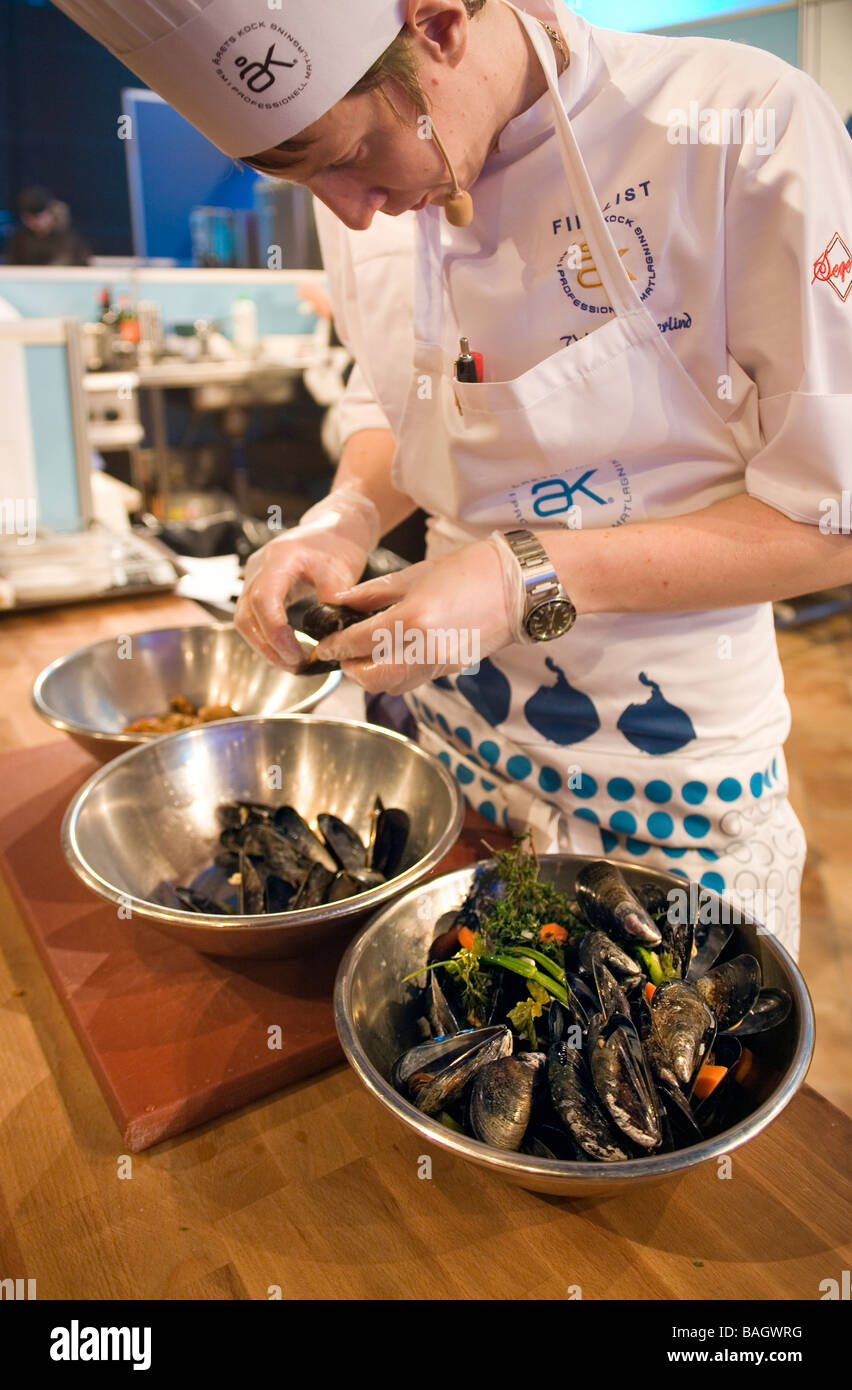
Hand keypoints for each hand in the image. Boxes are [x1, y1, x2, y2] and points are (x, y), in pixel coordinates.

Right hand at [233, 488, 379, 667]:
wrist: (334, 526)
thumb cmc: (339, 545)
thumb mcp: (343, 574)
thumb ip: (332, 606)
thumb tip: (328, 643)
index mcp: (279, 558)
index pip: (263, 601)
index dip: (276, 635)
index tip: (298, 657)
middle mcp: (258, 567)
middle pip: (246, 616)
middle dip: (268, 648)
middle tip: (297, 668)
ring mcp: (254, 576)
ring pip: (245, 620)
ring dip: (265, 647)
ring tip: (293, 664)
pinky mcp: (258, 586)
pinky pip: (252, 616)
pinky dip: (267, 637)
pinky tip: (288, 650)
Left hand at [314, 539, 519, 693]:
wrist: (518, 586)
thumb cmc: (470, 571)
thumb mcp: (415, 574)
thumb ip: (373, 593)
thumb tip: (341, 602)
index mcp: (412, 620)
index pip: (358, 642)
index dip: (334, 647)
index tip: (322, 647)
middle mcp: (424, 649)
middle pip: (371, 678)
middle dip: (351, 670)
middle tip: (343, 655)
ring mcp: (440, 664)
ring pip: (392, 685)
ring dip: (373, 676)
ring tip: (366, 656)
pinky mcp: (451, 670)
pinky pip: (414, 680)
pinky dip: (396, 673)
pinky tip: (394, 654)